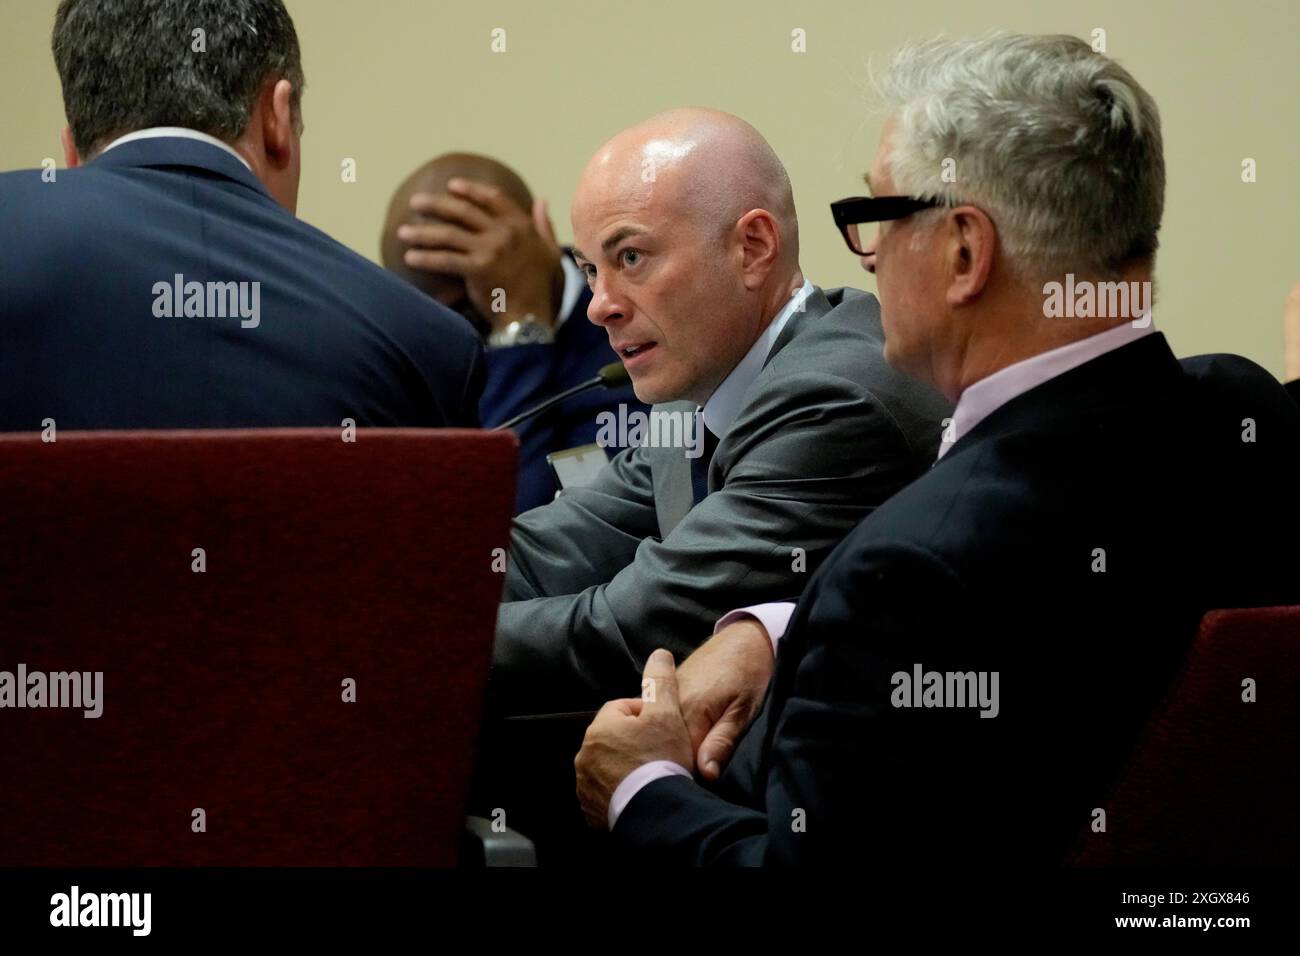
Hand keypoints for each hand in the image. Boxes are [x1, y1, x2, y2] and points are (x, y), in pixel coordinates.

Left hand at [398, 178, 562, 332]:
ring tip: (402, 232)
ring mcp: (490, 250)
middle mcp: (504, 233)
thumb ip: (544, 225)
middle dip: (436, 204)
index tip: (451, 185)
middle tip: (415, 202)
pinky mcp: (477, 269)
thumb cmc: (541, 289)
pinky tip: (410, 258)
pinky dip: (425, 258)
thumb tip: (541, 200)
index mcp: (521, 226)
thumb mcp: (550, 252)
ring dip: (422, 232)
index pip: (493, 198)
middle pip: (463, 211)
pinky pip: (445, 259)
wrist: (532, 317)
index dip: (471, 189)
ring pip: (448, 234)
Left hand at [575, 649, 694, 829]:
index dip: (648, 717)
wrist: (657, 812)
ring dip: (627, 768)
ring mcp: (585, 785)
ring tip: (652, 776)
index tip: (664, 730)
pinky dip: (621, 792)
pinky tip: (641, 795)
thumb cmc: (660, 759)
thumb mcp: (666, 713)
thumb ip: (660, 681)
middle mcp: (585, 755)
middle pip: (616, 739)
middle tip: (660, 754)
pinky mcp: (591, 810)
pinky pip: (606, 794)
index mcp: (599, 728)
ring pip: (610, 766)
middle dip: (636, 743)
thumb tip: (658, 654)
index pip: (624, 710)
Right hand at [676, 618, 774, 780]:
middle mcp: (671, 704)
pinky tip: (678, 735)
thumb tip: (706, 774)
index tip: (702, 779)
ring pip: (661, 732)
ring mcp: (667, 695)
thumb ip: (722, 742)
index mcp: (690, 712)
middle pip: (666, 746)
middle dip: (678, 760)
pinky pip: (661, 717)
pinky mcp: (668, 689)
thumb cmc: (751, 674)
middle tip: (702, 766)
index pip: (678, 759)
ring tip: (693, 748)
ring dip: (672, 745)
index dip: (690, 773)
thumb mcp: (744, 711)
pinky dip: (668, 729)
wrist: (746, 638)